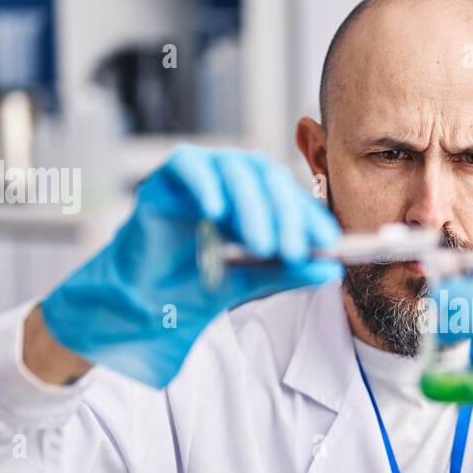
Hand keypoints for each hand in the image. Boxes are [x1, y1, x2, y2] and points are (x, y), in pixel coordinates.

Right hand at [40, 145, 340, 387]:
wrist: (142, 306)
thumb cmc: (194, 289)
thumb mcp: (251, 282)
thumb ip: (287, 272)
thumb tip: (329, 269)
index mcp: (253, 202)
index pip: (288, 196)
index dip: (310, 217)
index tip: (329, 244)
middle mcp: (228, 184)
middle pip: (266, 178)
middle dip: (286, 214)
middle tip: (296, 250)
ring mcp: (197, 178)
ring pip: (234, 169)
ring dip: (253, 206)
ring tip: (263, 245)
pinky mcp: (163, 181)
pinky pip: (187, 166)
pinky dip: (204, 182)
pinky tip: (216, 211)